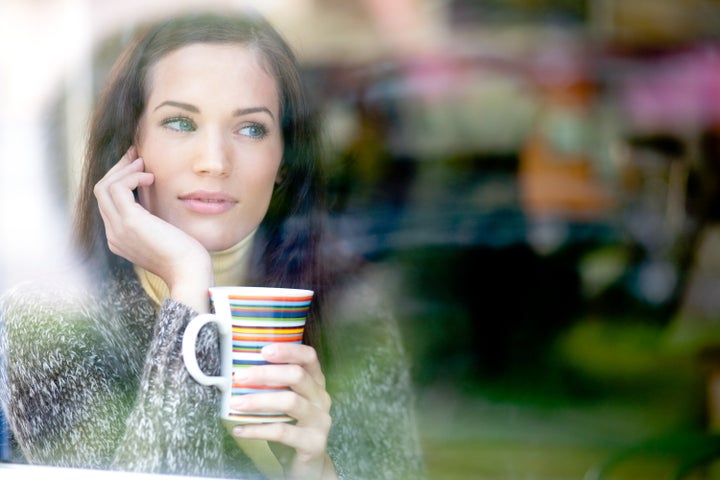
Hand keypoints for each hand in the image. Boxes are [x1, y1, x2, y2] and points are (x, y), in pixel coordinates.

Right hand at [94, 147, 212, 310]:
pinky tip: (150, 177)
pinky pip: (117, 188)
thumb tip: (154, 194)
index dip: (120, 180)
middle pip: (101, 192)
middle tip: (137, 155)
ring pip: (104, 187)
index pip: (108, 202)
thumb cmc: (185, 255)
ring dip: (124, 169)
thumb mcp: (164, 234)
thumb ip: (154, 219)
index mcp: (120, 238)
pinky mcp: (130, 222)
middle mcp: (113, 235)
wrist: (189, 273)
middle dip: (118, 169)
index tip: (138, 165)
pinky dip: (131, 176)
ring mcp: (118, 229)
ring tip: (144, 163)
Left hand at [230, 343, 336, 479]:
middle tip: (240, 377)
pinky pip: (283, 432)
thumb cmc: (291, 427)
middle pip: (298, 376)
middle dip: (266, 374)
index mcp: (316, 383)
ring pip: (290, 402)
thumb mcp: (285, 403)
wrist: (307, 465)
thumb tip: (239, 369)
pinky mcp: (314, 442)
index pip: (309, 357)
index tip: (264, 350)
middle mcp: (321, 398)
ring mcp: (320, 420)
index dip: (288, 350)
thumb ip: (273, 386)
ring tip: (236, 403)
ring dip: (259, 401)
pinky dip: (257, 429)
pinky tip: (240, 430)